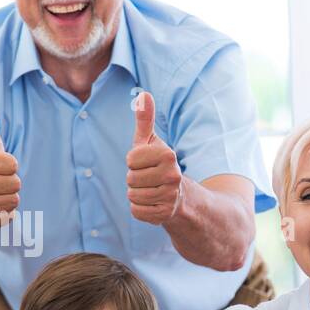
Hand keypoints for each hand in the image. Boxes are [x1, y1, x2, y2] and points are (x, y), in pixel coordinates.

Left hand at [126, 91, 182, 225]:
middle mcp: (173, 176)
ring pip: (132, 196)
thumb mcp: (150, 142)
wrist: (180, 196)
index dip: (133, 162)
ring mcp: (170, 197)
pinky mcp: (164, 215)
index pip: (130, 160)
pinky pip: (136, 211)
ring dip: (137, 194)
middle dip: (134, 179)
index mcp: (168, 155)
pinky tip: (152, 203)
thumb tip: (142, 94)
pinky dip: (139, 208)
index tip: (146, 163)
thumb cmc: (158, 164)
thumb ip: (144, 119)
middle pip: (130, 179)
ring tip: (151, 190)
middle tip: (149, 178)